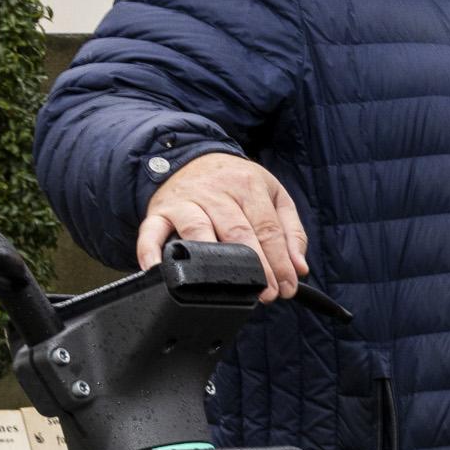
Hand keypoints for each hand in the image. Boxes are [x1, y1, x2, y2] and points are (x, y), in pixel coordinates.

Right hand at [140, 153, 307, 300]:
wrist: (190, 156)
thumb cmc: (236, 183)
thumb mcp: (272, 195)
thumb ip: (291, 231)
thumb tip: (300, 268)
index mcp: (248, 186)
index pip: (268, 229)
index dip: (279, 261)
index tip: (287, 287)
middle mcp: (216, 192)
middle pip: (237, 232)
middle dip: (255, 267)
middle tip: (266, 293)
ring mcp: (185, 201)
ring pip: (198, 231)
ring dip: (212, 262)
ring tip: (225, 287)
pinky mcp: (160, 211)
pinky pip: (151, 231)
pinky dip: (150, 251)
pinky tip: (158, 270)